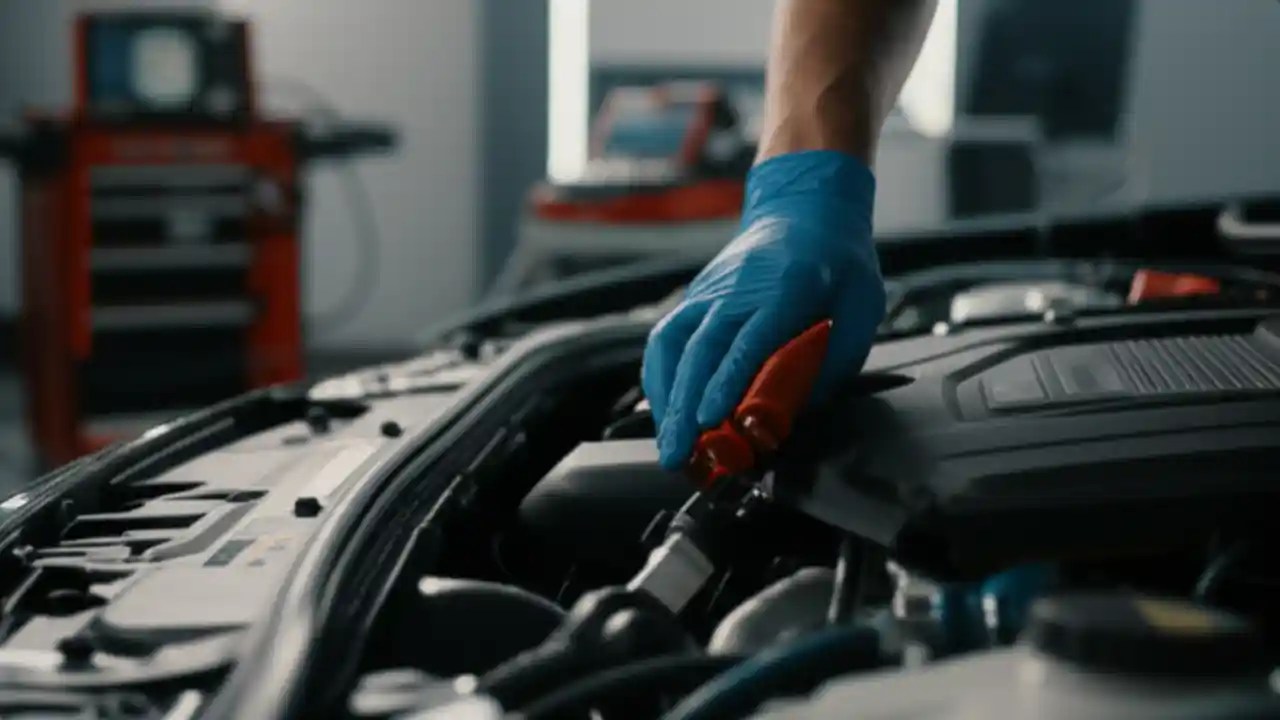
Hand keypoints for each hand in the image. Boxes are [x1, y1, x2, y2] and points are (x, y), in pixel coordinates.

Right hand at [642, 151, 884, 469]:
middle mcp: (738, 288)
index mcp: (787, 288)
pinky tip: (663, 409)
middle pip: (700, 350)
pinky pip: (666, 338)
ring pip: (672, 345)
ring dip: (665, 398)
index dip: (727, 382)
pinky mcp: (696, 297)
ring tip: (668, 443)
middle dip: (685, 407)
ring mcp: (710, 291)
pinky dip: (660, 377)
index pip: (748, 341)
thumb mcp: (860, 309)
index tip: (713, 419)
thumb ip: (832, 362)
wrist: (808, 208)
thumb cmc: (839, 261)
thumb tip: (794, 412)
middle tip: (680, 454)